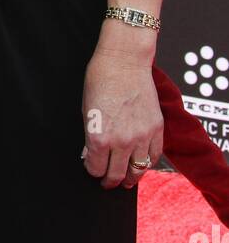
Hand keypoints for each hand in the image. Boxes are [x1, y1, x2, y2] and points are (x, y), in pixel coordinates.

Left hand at [81, 52, 162, 188]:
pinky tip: (141, 163)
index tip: (92, 168)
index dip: (92, 170)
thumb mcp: (86, 110)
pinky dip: (147, 164)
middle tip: (107, 182)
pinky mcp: (157, 129)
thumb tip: (91, 155)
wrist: (124, 61)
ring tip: (125, 179)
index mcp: (99, 137)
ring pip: (137, 171)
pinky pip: (154, 157)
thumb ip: (90, 136)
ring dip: (130, 178)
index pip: (96, 169)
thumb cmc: (100, 79)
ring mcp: (142, 136)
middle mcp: (122, 141)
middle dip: (109, 181)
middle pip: (116, 175)